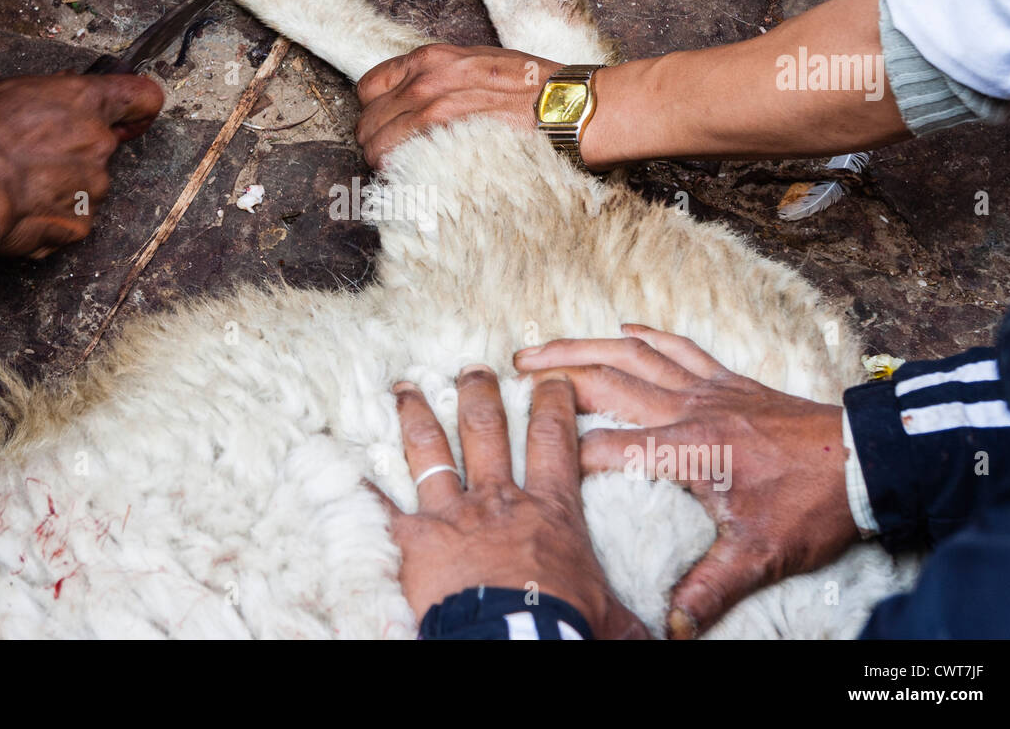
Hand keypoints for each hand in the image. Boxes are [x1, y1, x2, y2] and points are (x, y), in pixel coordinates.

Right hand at [0, 73, 162, 257]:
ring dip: (63, 185)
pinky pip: (73, 217)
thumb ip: (52, 93)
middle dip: (76, 151)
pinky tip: (23, 208)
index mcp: (85, 103)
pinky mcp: (82, 224)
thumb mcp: (8, 91)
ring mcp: (95, 187)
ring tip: (21, 184)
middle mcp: (99, 144)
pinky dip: (52, 216)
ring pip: (88, 184)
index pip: (142, 98)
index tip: (128, 118)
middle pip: (104, 146)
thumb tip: (66, 93)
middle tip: (34, 156)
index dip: (138, 109)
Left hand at [355, 44, 558, 166]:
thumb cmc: (534, 86)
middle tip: (395, 156)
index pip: (369, 88)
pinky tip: (418, 181)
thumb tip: (417, 100)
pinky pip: (400, 166)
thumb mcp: (479, 62)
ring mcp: (433, 113)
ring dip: (385, 164)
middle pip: (367, 122)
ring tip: (405, 172)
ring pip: (376, 148)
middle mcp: (425, 82)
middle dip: (376, 141)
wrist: (570, 106)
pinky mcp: (445, 144)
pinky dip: (401, 177)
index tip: (388, 124)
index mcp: (431, 59)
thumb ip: (442, 77)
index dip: (375, 110)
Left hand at [375, 365, 647, 638]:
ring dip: (418, 417)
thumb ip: (631, 616)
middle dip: (480, 395)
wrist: (515, 643)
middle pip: (487, 433)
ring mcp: (452, 516)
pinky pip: (380, 509)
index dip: (552, 406)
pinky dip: (360, 489)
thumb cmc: (565, 628)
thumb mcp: (613, 618)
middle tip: (473, 367)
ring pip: (431, 453)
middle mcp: (498, 501)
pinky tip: (340, 466)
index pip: (553, 442)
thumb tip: (669, 638)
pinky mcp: (413, 542)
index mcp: (548, 511)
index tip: (550, 379)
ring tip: (405, 388)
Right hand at [515, 325, 859, 638]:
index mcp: (686, 449)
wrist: (865, 460)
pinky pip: (679, 347)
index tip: (534, 455)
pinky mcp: (728, 380)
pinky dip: (647, 336)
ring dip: (587, 345)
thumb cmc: (812, 504)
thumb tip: (674, 631)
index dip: (566, 452)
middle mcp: (688, 408)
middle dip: (556, 373)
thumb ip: (709, 588)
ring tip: (548, 346)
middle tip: (514, 368)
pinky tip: (625, 329)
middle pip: (607, 379)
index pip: (606, 447)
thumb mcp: (758, 555)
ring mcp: (708, 388)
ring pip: (634, 354)